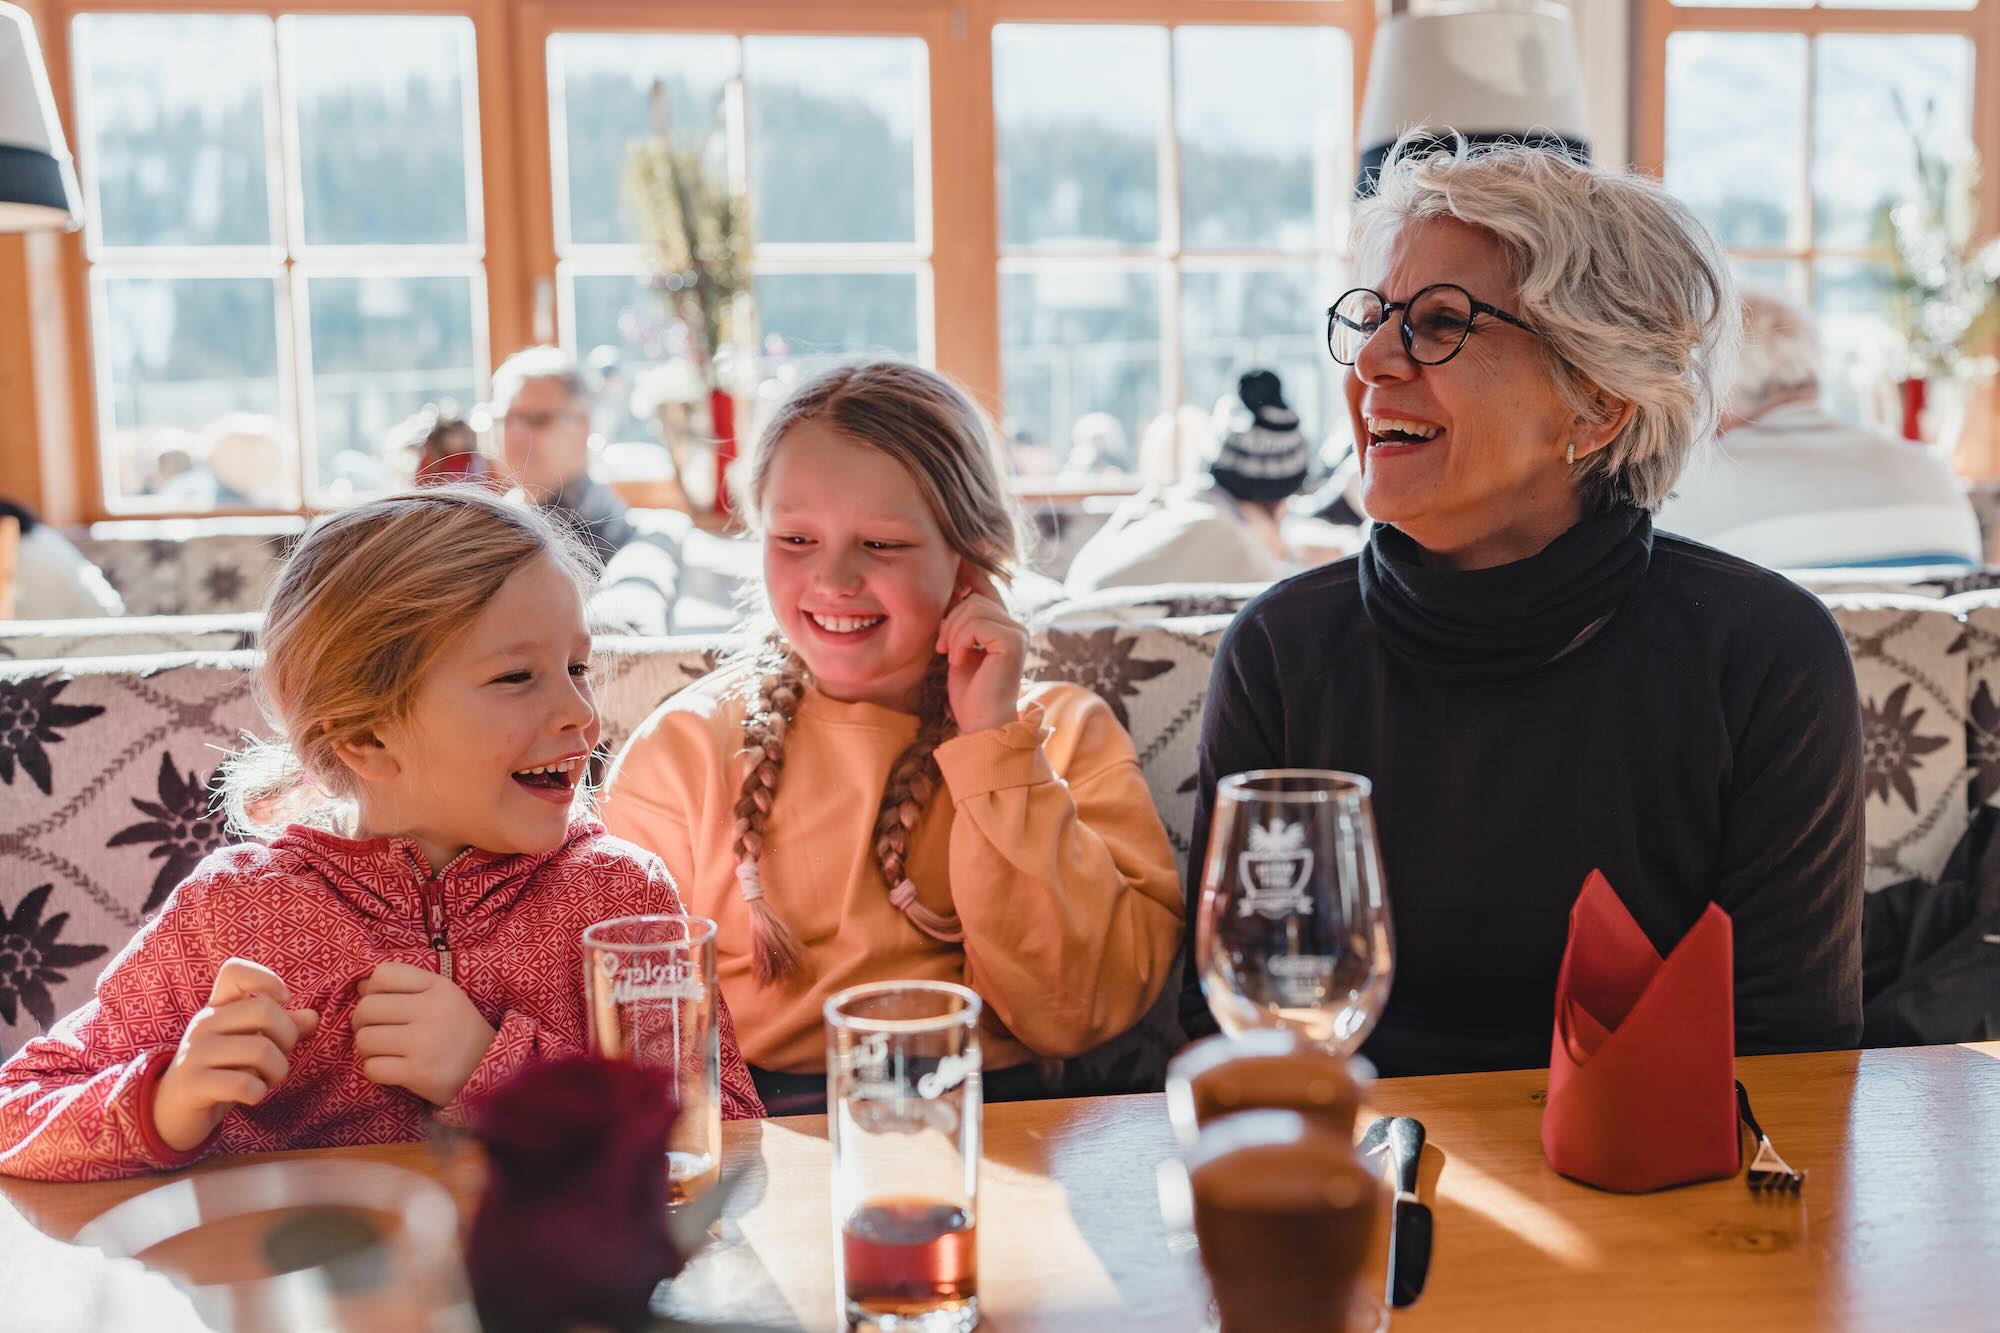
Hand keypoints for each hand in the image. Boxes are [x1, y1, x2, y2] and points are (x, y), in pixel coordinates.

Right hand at [152, 958, 318, 1152]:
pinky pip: (243, 1083)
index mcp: (217, 1008)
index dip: (267, 980)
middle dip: (288, 1038)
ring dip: (278, 1071)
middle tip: (280, 1058)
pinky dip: (258, 1092)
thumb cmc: (221, 1073)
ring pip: (261, 1050)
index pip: (235, 970)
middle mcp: (203, 1023)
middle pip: (265, 1011)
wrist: (172, 1114)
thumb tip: (312, 1017)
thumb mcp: (250, 1046)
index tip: (282, 1002)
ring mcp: (194, 1052)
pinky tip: (251, 1096)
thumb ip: (281, 1029)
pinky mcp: (192, 1084)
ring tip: (268, 1080)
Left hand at [351, 962, 496, 1105]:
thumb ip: (405, 987)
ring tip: (383, 1052)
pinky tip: (391, 1069)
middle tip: (376, 1032)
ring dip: (367, 1049)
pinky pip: (371, 1068)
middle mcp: (432, 1010)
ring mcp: (425, 1043)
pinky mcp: (419, 1073)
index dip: (372, 990)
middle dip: (362, 1023)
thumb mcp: (442, 997)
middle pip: (367, 1008)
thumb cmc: (458, 1030)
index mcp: (438, 987)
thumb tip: (360, 986)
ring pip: (364, 1040)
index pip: (383, 974)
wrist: (488, 1069)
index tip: (383, 1005)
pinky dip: (375, 1071)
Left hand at [936, 566, 1027, 734]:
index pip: (985, 586)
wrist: (981, 725)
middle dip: (950, 619)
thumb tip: (952, 583)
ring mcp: (1018, 632)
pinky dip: (960, 641)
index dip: (968, 572)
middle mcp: (1016, 626)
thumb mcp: (959, 648)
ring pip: (973, 608)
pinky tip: (958, 661)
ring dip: (952, 632)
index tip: (954, 562)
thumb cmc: (969, 693)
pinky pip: (977, 624)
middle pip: (975, 597)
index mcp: (1004, 625)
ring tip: (951, 656)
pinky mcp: (1013, 642)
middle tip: (942, 647)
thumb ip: (960, 620)